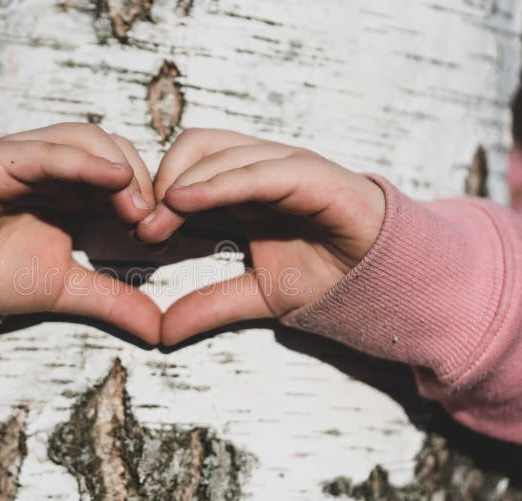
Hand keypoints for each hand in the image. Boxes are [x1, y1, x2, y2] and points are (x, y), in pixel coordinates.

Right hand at [0, 123, 160, 343]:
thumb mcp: (66, 291)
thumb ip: (113, 301)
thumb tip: (161, 330)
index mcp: (74, 191)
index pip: (128, 175)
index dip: (153, 197)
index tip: (166, 235)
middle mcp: (54, 169)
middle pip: (115, 150)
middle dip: (144, 181)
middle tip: (155, 223)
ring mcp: (25, 160)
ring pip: (86, 140)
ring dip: (119, 167)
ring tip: (136, 208)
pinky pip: (44, 152)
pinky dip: (80, 160)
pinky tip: (113, 176)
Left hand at [135, 128, 385, 344]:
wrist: (383, 282)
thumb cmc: (326, 276)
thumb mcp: (257, 296)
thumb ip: (210, 306)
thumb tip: (161, 332)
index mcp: (244, 190)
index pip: (188, 169)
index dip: (158, 195)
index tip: (138, 234)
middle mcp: (260, 170)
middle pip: (196, 146)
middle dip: (161, 181)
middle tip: (144, 227)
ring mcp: (285, 166)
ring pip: (220, 152)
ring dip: (182, 184)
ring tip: (158, 222)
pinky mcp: (312, 174)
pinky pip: (258, 170)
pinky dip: (218, 182)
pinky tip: (186, 201)